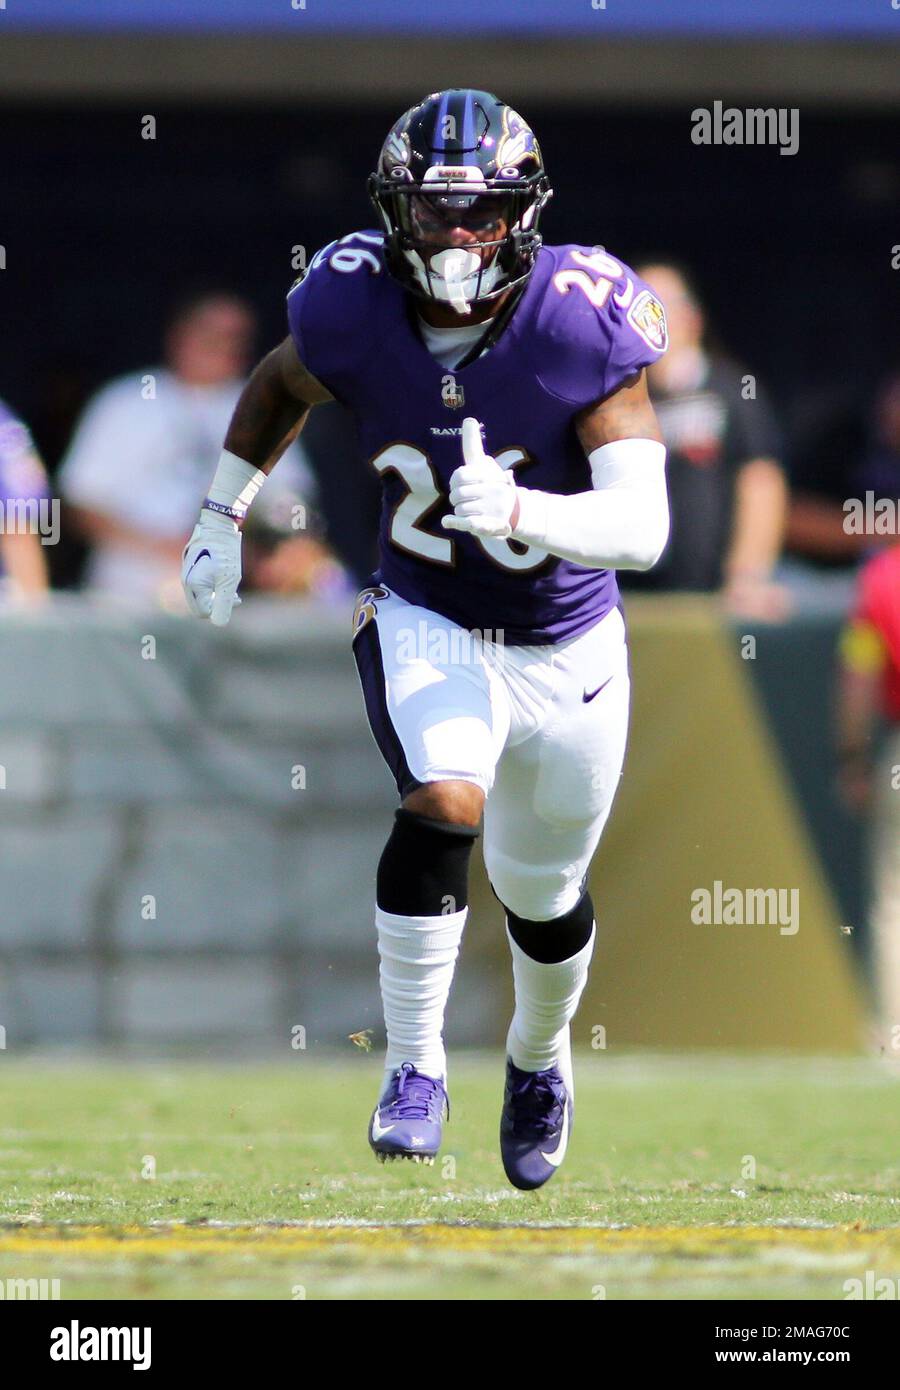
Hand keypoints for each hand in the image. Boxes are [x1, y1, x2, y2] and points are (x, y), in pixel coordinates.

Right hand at [181, 509, 242, 625]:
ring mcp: (188, 573)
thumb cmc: (225, 552)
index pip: (203, 612)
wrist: (219, 525)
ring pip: (202, 596)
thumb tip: (219, 624)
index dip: (220, 610)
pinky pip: (201, 585)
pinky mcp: (193, 568)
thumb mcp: (229, 579)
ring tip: (234, 590)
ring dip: (217, 596)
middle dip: (218, 604)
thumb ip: (223, 603)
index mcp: (192, 585)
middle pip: (201, 605)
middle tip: (236, 598)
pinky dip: (213, 587)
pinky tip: (226, 580)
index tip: (235, 599)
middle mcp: (186, 580)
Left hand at [441, 417, 517, 539]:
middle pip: (456, 494)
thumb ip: (473, 445)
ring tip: (476, 510)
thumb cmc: (495, 484)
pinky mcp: (489, 527)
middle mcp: (494, 491)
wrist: (518, 512)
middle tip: (469, 498)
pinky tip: (447, 521)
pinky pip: (467, 523)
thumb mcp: (485, 464)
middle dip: (458, 497)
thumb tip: (469, 419)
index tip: (462, 482)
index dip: (456, 480)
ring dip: (462, 511)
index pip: (460, 476)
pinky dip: (455, 523)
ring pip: (459, 509)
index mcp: (490, 475)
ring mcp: (492, 510)